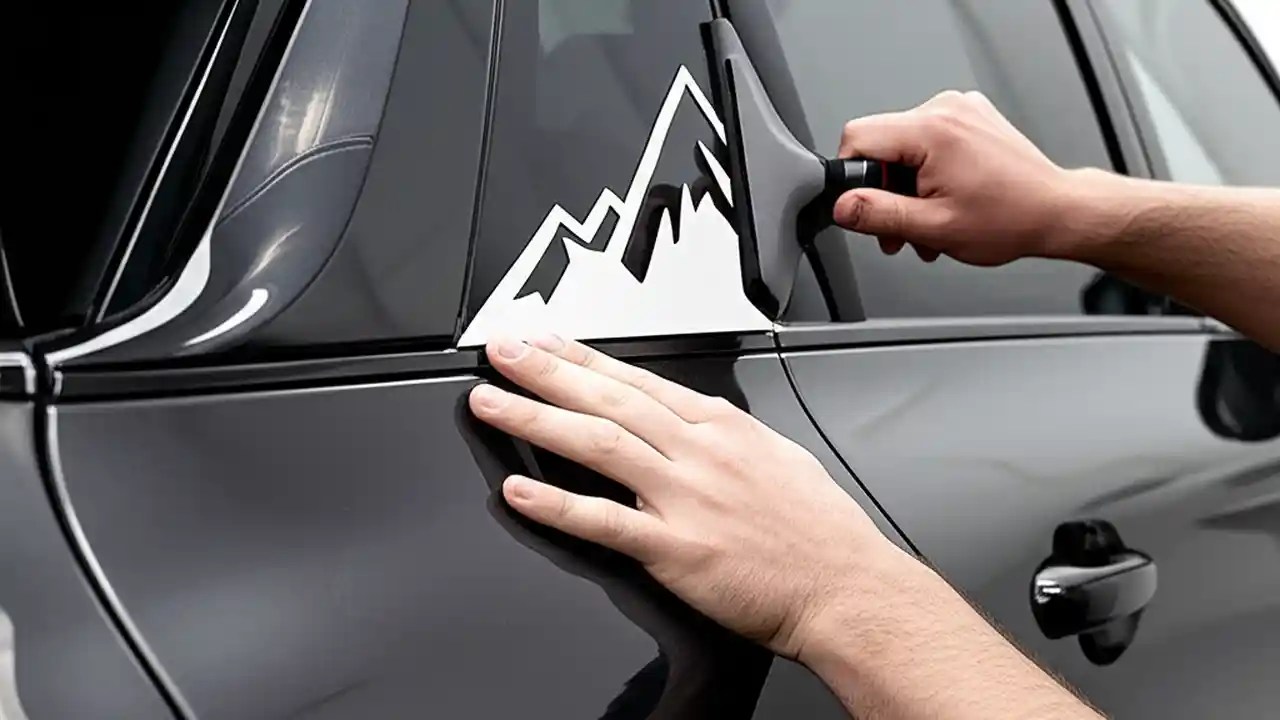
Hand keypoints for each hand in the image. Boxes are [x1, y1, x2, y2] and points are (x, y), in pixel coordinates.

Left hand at [468, 336, 901, 658]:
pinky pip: (605, 520)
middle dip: (546, 370)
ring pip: (598, 444)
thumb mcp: (778, 457)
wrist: (849, 587)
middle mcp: (699, 452)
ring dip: (537, 418)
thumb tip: (695, 419)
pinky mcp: (677, 549)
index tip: (546, 341)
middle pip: (608, 399)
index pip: (637, 380)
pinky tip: (519, 489)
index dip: (583, 359)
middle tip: (501, 351)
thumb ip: (727, 435)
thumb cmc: (820, 530)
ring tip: (491, 402)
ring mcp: (686, 498)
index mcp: (722, 427)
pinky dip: (557, 505)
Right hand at [834, 90, 1078, 265]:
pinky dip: (926, 173)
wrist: (1055, 212)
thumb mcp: (933, 227)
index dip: (852, 177)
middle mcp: (945, 109)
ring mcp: (960, 110)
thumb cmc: (1010, 218)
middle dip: (884, 190)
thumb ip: (878, 214)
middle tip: (901, 228)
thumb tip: (841, 206)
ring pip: (902, 147)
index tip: (869, 206)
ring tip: (927, 221)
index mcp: (932, 129)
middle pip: (880, 144)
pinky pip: (927, 141)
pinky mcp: (969, 117)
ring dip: (906, 188)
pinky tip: (942, 199)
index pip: (857, 136)